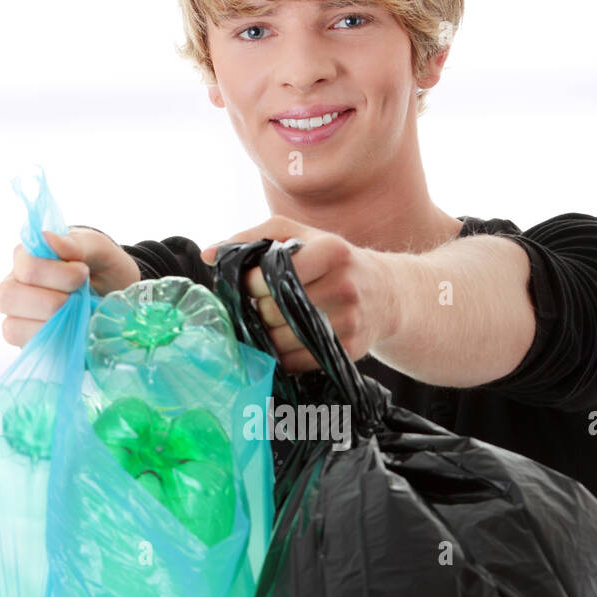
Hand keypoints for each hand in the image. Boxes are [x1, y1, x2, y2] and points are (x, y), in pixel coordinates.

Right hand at [0, 228, 139, 347]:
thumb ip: (76, 242)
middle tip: (80, 298)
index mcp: (26, 259)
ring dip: (52, 325)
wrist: (121, 299)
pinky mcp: (32, 345)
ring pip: (13, 329)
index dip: (56, 273)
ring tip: (78, 317)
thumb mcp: (100, 249)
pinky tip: (76, 333)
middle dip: (52, 301)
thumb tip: (48, 238)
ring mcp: (20, 320)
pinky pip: (31, 350)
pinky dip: (56, 344)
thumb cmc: (104, 269)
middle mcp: (15, 289)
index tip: (84, 271)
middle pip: (7, 298)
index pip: (24, 267)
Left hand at [202, 217, 396, 373]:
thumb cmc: (333, 260)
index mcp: (331, 250)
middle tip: (255, 309)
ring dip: (266, 338)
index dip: (249, 284)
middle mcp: (344, 286)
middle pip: (275, 310)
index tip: (247, 287)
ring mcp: (349, 321)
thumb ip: (253, 238)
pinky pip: (300, 361)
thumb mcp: (300, 235)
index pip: (272, 274)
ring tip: (266, 326)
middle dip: (257, 313)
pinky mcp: (349, 350)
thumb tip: (209, 255)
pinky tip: (282, 344)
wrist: (386, 294)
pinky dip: (283, 358)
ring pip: (284, 340)